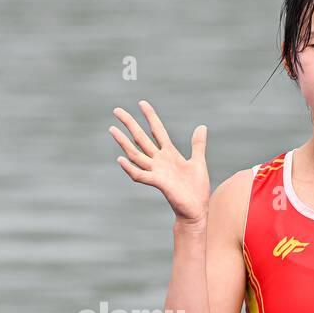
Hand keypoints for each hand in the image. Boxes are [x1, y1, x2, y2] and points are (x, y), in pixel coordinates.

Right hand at [109, 99, 209, 224]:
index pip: (157, 130)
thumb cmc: (196, 189)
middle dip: (130, 124)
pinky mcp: (158, 183)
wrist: (196, 210)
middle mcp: (159, 161)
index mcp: (169, 154)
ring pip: (136, 154)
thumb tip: (201, 126)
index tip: (142, 103)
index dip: (150, 116)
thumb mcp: (198, 162)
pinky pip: (140, 175)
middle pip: (141, 138)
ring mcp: (156, 172)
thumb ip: (197, 144)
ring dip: (124, 142)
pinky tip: (120, 159)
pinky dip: (130, 168)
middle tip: (117, 110)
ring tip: (112, 129)